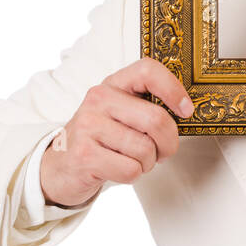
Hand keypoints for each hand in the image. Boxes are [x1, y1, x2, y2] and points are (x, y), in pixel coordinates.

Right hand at [39, 57, 193, 207]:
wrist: (59, 166)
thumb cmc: (101, 139)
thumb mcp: (120, 113)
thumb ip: (147, 107)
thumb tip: (186, 111)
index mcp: (112, 84)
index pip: (148, 70)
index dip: (174, 90)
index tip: (186, 110)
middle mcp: (98, 99)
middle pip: (156, 119)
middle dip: (169, 142)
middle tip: (164, 151)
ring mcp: (88, 126)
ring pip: (145, 149)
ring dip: (148, 163)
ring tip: (134, 160)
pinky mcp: (84, 155)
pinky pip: (131, 170)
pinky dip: (133, 175)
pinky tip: (119, 169)